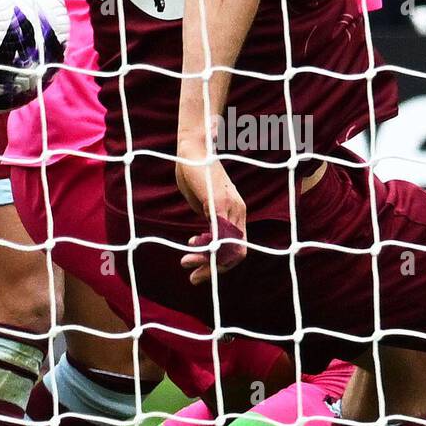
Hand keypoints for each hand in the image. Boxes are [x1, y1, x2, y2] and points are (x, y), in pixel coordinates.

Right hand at [175, 135, 246, 285]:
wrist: (194, 147)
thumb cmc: (196, 173)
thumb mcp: (203, 203)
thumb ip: (208, 221)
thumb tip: (204, 241)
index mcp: (237, 213)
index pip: (238, 248)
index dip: (221, 264)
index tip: (200, 267)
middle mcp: (239, 212)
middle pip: (237, 253)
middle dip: (215, 269)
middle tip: (194, 277)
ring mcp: (231, 207)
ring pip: (228, 247)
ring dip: (207, 261)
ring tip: (186, 262)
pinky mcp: (219, 202)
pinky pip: (219, 233)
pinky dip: (208, 246)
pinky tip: (193, 246)